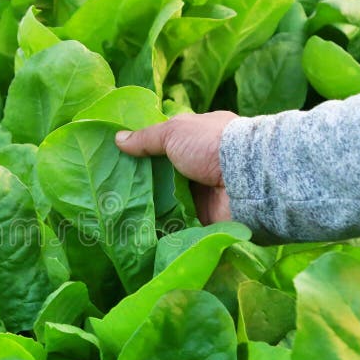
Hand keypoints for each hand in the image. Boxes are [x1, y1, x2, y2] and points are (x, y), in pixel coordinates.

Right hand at [115, 111, 237, 224]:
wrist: (244, 179)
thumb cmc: (210, 145)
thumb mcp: (174, 132)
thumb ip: (146, 138)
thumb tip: (118, 139)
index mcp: (200, 137)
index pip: (168, 142)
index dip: (146, 149)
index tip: (121, 159)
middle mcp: (203, 163)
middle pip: (166, 172)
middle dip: (145, 180)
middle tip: (114, 189)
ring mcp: (204, 190)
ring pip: (171, 198)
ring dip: (152, 204)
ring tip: (120, 210)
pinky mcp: (204, 215)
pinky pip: (179, 220)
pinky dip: (163, 224)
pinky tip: (139, 227)